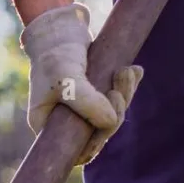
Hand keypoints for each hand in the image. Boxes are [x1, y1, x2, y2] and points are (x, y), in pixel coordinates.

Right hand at [20, 3, 142, 164]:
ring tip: (127, 70)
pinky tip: (134, 70)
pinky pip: (117, 101)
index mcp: (48, 127)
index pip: (77, 152)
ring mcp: (81, 111)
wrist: (58, 30)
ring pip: (111, 117)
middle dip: (116, 110)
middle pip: (99, 135)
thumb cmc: (55, 56)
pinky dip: (128, 86)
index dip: (98, 142)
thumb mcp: (67, 78)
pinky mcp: (96, 96)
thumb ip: (86, 102)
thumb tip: (111, 122)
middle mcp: (64, 124)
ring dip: (125, 94)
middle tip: (120, 81)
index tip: (109, 119)